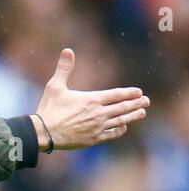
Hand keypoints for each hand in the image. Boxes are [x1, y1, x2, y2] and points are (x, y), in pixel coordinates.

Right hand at [33, 48, 149, 148]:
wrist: (43, 133)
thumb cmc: (49, 109)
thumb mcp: (55, 86)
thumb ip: (64, 68)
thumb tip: (67, 50)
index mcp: (92, 100)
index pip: (116, 95)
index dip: (129, 93)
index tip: (139, 92)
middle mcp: (98, 114)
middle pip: (122, 108)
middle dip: (136, 104)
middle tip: (147, 101)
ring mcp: (96, 127)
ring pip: (120, 121)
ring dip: (132, 116)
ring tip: (142, 113)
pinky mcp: (92, 139)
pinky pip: (110, 134)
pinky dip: (119, 130)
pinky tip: (123, 128)